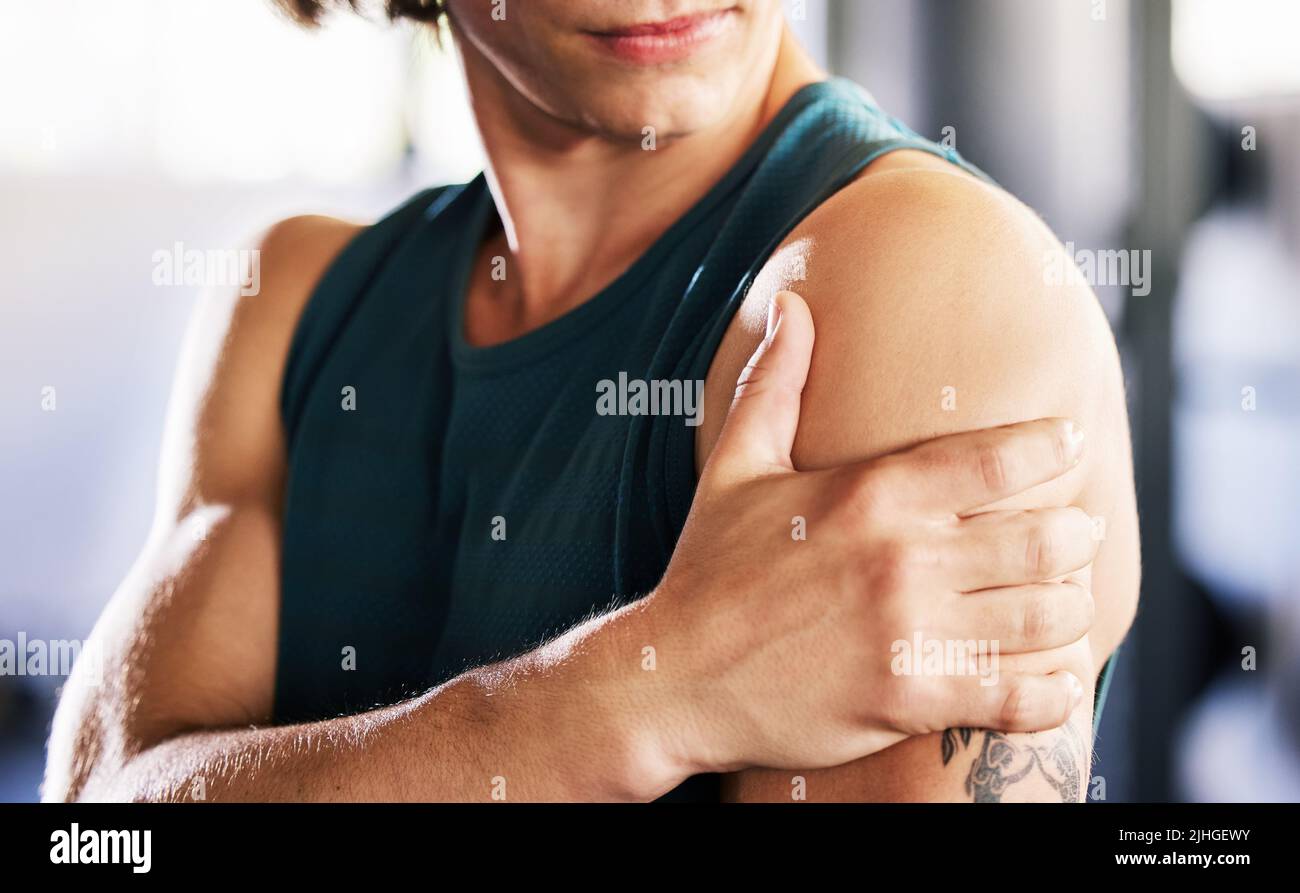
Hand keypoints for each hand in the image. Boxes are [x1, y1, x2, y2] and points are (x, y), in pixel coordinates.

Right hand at [653, 290, 1094, 773]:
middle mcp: (903, 558)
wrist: (673, 679)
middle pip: (1048, 539)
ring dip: (1071, 607)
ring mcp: (910, 633)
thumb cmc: (709, 569)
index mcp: (873, 493)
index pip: (1002, 459)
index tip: (1068, 445)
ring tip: (1064, 600)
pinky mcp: (909, 701)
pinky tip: (1053, 678)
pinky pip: (1020, 698)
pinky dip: (1053, 691)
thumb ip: (774, 382)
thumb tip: (789, 304)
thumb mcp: (736, 466)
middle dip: (1077, 535)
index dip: (1055, 446)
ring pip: (1048, 617)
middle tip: (1075, 534)